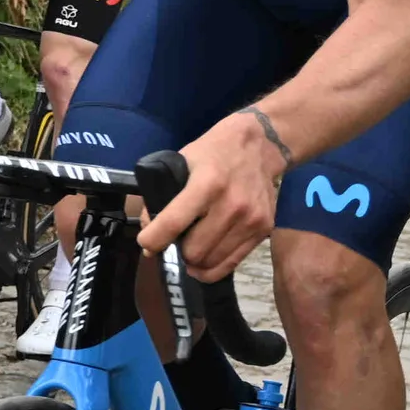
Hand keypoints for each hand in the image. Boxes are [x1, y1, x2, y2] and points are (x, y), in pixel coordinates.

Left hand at [139, 107, 285, 280]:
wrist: (262, 144)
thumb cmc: (215, 151)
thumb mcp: (183, 160)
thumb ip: (164, 191)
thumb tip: (149, 226)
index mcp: (208, 183)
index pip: (174, 222)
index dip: (153, 239)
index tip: (146, 244)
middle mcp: (232, 204)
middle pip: (194, 251)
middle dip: (178, 250)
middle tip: (176, 240)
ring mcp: (251, 219)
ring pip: (211, 262)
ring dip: (196, 260)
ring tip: (192, 246)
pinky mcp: (264, 229)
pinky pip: (232, 263)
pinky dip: (213, 266)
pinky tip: (205, 257)